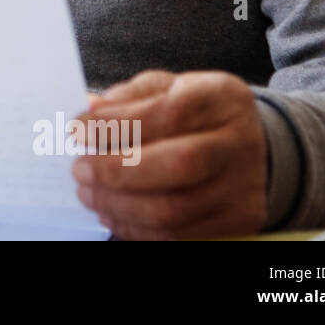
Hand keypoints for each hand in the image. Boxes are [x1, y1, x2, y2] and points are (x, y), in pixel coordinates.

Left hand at [71, 70, 267, 239]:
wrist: (247, 146)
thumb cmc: (193, 111)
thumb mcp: (166, 87)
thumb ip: (130, 97)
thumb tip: (92, 110)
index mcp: (222, 98)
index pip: (170, 112)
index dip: (118, 124)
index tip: (77, 130)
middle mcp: (240, 143)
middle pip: (179, 164)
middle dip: (117, 170)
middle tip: (80, 169)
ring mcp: (242, 187)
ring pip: (175, 209)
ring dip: (119, 205)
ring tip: (88, 193)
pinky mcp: (237, 222)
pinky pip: (179, 236)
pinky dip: (135, 229)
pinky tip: (111, 214)